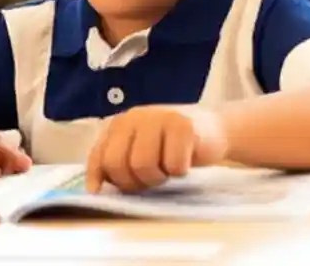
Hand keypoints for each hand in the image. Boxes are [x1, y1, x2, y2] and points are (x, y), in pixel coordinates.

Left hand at [85, 105, 227, 194]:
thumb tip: (94, 188)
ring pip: (143, 165)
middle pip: (117, 163)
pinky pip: (173, 165)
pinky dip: (180, 172)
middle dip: (132, 182)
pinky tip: (185, 161)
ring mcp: (159, 118)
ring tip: (167, 170)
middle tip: (150, 180)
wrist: (214, 129)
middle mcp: (134, 117)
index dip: (99, 178)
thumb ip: (117, 161)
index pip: (98, 155)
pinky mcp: (183, 125)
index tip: (101, 192)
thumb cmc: (172, 145)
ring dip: (158, 178)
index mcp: (120, 123)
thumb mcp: (139, 149)